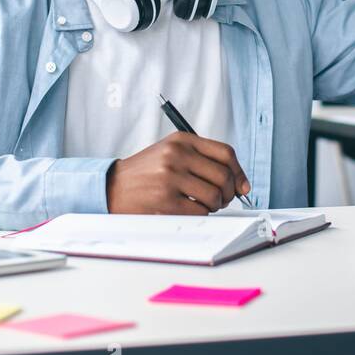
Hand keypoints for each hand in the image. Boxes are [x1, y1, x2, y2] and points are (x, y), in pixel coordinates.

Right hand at [107, 132, 249, 214]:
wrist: (113, 186)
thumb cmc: (147, 172)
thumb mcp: (171, 153)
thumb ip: (202, 160)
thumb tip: (240, 183)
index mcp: (182, 140)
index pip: (225, 153)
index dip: (239, 172)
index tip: (242, 186)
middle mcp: (176, 155)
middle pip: (223, 176)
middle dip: (229, 193)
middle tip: (223, 199)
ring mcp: (170, 177)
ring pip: (214, 196)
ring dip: (215, 205)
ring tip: (205, 204)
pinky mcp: (165, 199)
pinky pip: (200, 211)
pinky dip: (201, 213)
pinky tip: (190, 209)